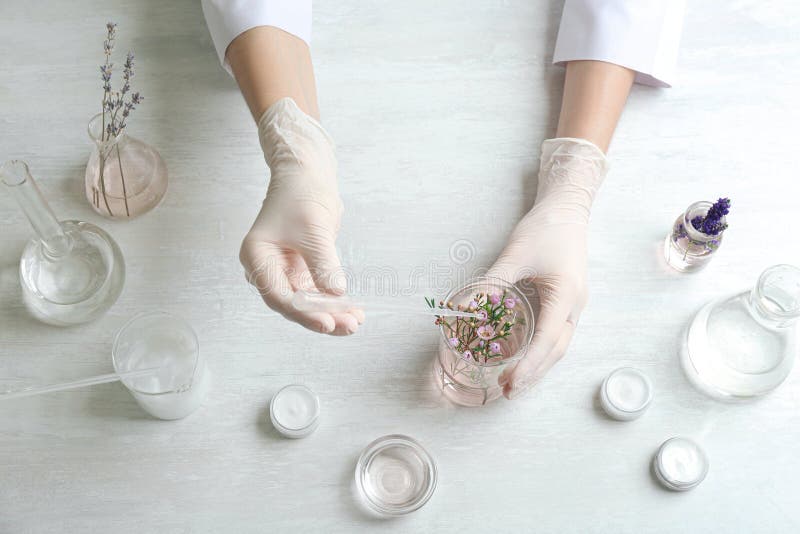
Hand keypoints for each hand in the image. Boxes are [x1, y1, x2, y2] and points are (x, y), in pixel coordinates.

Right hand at [240, 97, 362, 334]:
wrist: (307, 176)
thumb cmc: (301, 195)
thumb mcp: (313, 229)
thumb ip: (323, 263)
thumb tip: (336, 293)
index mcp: (257, 257)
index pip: (279, 295)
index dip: (304, 313)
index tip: (328, 322)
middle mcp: (266, 269)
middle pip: (292, 304)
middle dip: (321, 317)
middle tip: (348, 326)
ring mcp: (283, 271)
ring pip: (306, 302)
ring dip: (331, 313)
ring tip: (355, 322)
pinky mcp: (300, 271)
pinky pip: (316, 293)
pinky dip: (333, 301)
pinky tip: (352, 310)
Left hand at [488, 138, 607, 397]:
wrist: (567, 208)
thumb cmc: (545, 228)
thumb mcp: (515, 253)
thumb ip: (494, 281)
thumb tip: (467, 306)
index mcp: (567, 296)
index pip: (548, 341)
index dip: (529, 365)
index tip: (511, 383)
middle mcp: (575, 306)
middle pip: (556, 350)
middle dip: (533, 373)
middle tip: (507, 391)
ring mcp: (574, 305)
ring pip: (558, 345)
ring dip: (537, 365)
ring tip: (513, 382)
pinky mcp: (566, 301)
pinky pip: (555, 333)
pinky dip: (540, 350)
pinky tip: (522, 358)